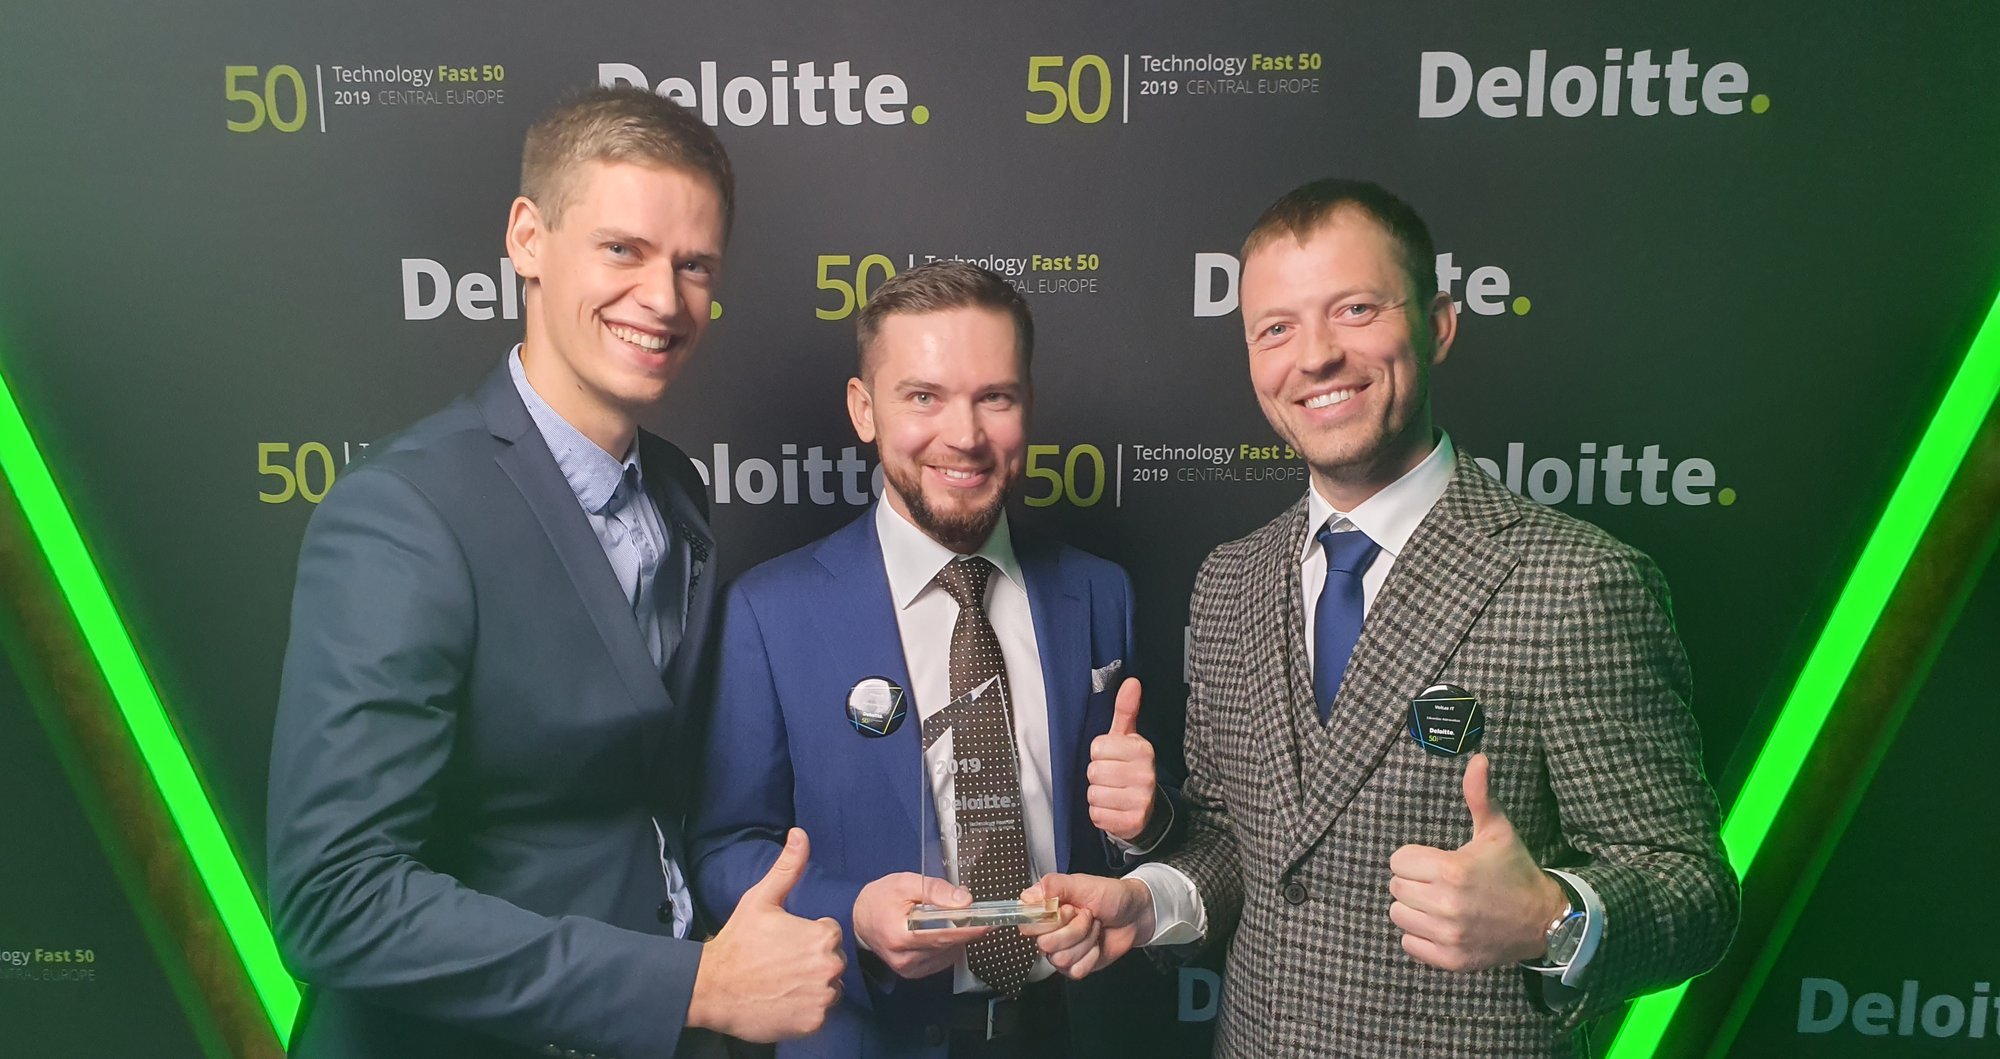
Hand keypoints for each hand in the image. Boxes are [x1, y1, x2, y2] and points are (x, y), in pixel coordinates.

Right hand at [688, 829, 845, 1041]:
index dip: (806, 938)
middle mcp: (829, 966)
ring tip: (781, 983)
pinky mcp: (813, 1023)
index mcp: (822, 935)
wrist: (712, 989)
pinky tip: (782, 1002)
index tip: (783, 944)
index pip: (828, 935)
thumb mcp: (761, 899)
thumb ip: (788, 867)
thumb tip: (800, 834)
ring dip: (811, 987)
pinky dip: (804, 1011)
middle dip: (811, 962)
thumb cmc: (738, 942)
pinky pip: (819, 1014)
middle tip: (780, 965)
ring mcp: (822, 997)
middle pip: (831, 962)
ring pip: (829, 988)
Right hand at [851, 873, 988, 979]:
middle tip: (981, 914)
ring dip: (957, 936)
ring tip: (954, 917)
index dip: (967, 928)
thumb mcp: (905, 883)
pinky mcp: (913, 973)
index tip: (988, 922)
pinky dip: (948, 945)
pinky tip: (942, 931)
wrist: (860, 919)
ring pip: (947, 952)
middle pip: (947, 944)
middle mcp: (904, 958)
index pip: (941, 935)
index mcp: (899, 936)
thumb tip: (965, 900)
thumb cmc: (881, 898)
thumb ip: (935, 890)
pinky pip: (941, 959)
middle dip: (966, 929)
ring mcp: (908, 969)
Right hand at [1018, 872, 1151, 977]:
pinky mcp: (1074, 967)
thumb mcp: (1082, 884)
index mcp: (1044, 910)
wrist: (1135, 915)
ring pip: (1061, 959)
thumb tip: (1026, 896)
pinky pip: (1075, 970)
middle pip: (1045, 944)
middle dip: (1074, 930)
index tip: (1069, 909)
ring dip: (1085, 941)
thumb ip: (1054, 885)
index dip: (1049, 920)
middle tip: (1087, 915)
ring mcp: (1060, 951)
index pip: (1027, 925)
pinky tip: (1096, 944)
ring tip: (1094, 927)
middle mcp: (1048, 932)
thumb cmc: (1109, 895)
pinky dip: (1091, 956)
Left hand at [1088, 678, 1157, 842]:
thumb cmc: (1129, 767)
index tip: (1111, 758)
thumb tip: (1131, 681)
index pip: (1097, 747)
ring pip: (1094, 794)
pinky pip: (1097, 815)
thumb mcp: (1127, 738)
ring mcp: (1142, 799)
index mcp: (1143, 749)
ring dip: (1098, 796)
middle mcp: (1146, 774)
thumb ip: (1126, 710)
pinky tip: (1113, 809)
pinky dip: (1100, 814)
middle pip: (1094, 771)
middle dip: (1096, 776)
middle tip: (1111, 778)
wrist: (1145, 809)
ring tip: (1113, 793)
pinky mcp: (1133, 822)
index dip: (1099, 754)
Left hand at [1387, 754, 1566, 972]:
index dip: (1415, 858)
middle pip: (1396, 887)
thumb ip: (1479, 795)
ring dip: (1414, 908)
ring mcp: (1448, 936)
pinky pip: (1409, 944)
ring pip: (1399, 914)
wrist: (1545, 920)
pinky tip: (1442, 925)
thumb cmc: (1515, 870)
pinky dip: (1420, 936)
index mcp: (1452, 870)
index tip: (1436, 861)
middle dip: (1414, 881)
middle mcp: (1446, 905)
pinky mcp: (1450, 959)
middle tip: (1439, 882)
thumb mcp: (1497, 830)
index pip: (1398, 860)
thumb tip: (1477, 757)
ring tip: (1439, 902)